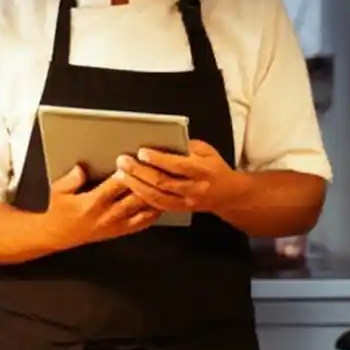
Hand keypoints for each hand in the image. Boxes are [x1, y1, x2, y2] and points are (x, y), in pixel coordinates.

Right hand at [44, 165, 161, 248]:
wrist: (58, 235)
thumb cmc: (60, 212)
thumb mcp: (59, 191)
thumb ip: (71, 178)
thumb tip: (81, 167)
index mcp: (93, 203)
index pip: (116, 185)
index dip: (127, 171)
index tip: (134, 159)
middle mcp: (108, 214)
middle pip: (135, 196)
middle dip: (146, 181)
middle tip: (156, 168)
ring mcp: (117, 224)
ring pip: (144, 209)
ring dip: (154, 195)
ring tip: (163, 183)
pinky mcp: (121, 230)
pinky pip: (144, 222)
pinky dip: (155, 211)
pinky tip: (161, 201)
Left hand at [115, 140, 248, 214]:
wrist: (229, 194)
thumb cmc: (214, 167)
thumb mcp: (206, 151)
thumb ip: (186, 146)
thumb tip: (163, 140)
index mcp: (203, 170)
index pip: (177, 165)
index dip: (157, 159)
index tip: (141, 151)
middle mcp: (194, 188)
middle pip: (163, 182)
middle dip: (140, 171)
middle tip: (123, 161)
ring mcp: (186, 202)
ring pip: (157, 196)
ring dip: (136, 185)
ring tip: (121, 174)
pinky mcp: (180, 210)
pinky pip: (157, 205)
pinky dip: (142, 196)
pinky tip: (130, 187)